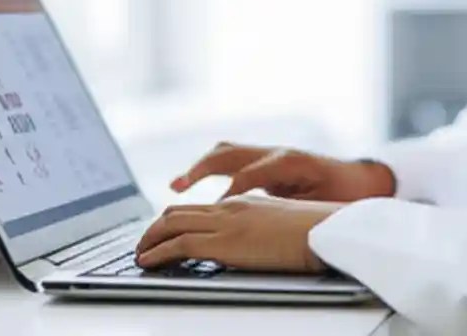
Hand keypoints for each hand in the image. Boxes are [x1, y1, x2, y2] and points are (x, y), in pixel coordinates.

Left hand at [135, 196, 340, 271]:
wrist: (327, 231)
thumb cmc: (314, 232)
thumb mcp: (280, 225)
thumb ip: (259, 229)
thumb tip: (251, 245)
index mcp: (243, 203)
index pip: (196, 208)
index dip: (172, 219)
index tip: (161, 233)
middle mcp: (229, 207)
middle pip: (177, 211)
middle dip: (153, 228)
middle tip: (142, 244)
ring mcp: (225, 222)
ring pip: (170, 223)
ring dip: (148, 238)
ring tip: (139, 253)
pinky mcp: (224, 242)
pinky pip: (178, 244)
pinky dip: (156, 252)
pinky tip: (147, 262)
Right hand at [170, 142, 395, 201]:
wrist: (363, 180)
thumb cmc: (344, 196)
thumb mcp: (323, 207)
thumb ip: (294, 211)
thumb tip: (270, 221)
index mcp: (291, 162)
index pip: (251, 175)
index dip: (231, 195)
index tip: (214, 213)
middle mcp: (277, 152)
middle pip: (231, 153)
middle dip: (202, 169)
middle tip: (176, 187)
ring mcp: (270, 154)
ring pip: (228, 151)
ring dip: (201, 166)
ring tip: (176, 185)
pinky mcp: (266, 162)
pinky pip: (232, 160)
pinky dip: (211, 170)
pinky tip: (193, 185)